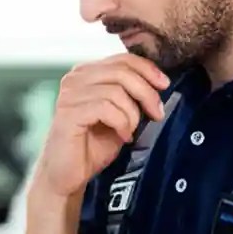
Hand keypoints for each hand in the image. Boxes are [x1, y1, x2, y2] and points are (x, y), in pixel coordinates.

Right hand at [34, 53, 170, 198]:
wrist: (68, 174)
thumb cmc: (92, 145)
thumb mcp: (120, 114)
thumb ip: (132, 95)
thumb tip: (159, 83)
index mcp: (87, 73)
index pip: (122, 59)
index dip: (148, 70)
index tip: (164, 85)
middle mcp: (75, 78)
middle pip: (122, 71)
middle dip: (146, 93)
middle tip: (156, 114)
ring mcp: (69, 94)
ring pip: (116, 90)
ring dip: (132, 114)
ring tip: (131, 130)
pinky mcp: (68, 113)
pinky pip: (106, 108)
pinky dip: (122, 123)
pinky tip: (123, 136)